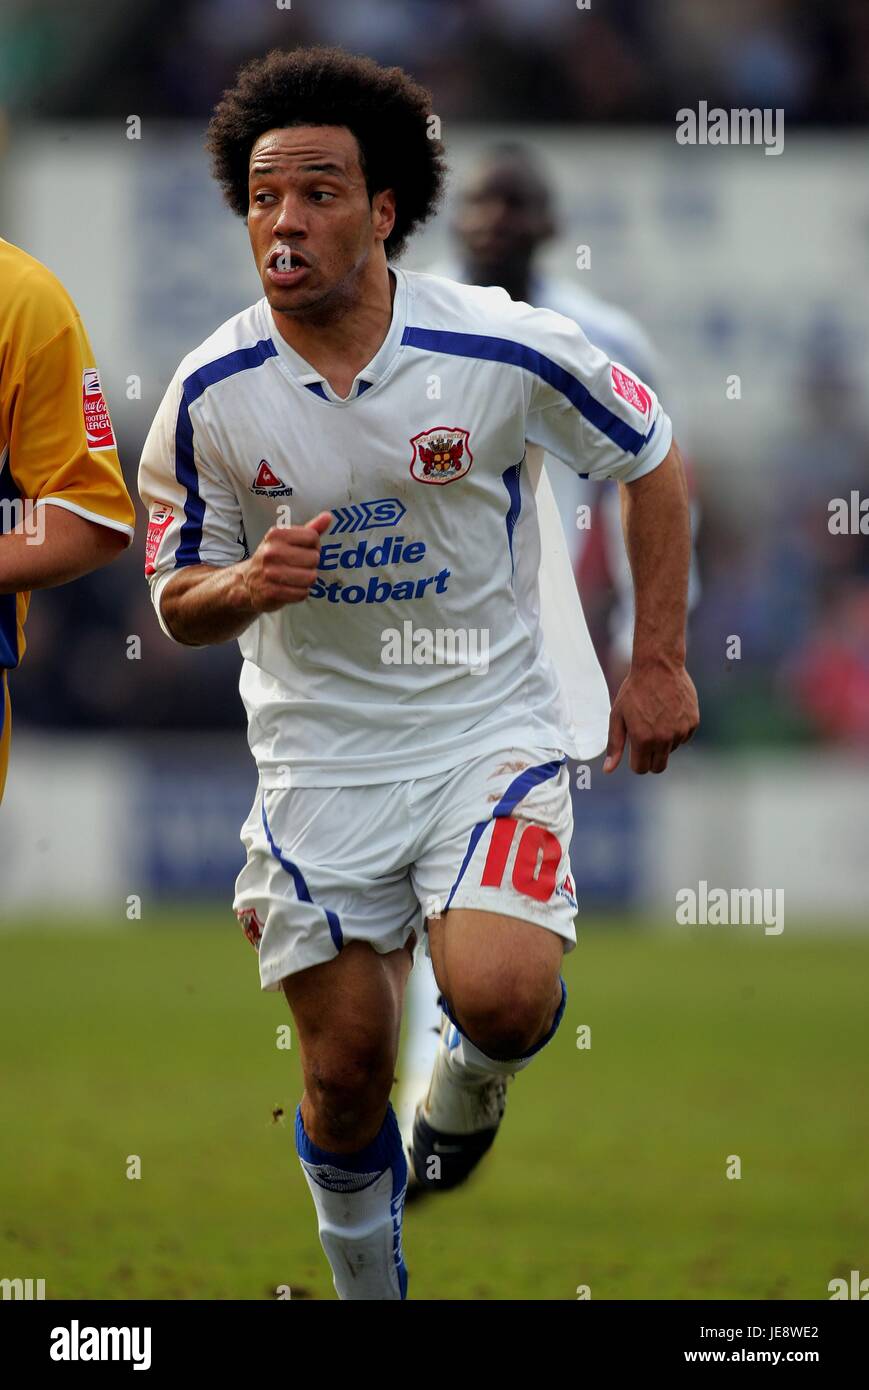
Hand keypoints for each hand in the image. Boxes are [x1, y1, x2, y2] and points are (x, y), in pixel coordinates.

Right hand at [241, 511, 331, 613]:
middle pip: (314, 558)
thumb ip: (310, 529)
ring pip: (310, 577)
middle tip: (298, 566)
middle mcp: (271, 552)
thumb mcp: (288, 540)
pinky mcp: (271, 592)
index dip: (314, 546)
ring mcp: (270, 572)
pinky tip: (289, 588)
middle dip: (311, 565)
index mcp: (276, 534)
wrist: (247, 582)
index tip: (303, 550)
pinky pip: (302, 593)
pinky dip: (300, 593)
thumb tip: (328, 516)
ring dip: (307, 580)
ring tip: (294, 578)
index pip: (313, 537)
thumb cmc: (273, 558)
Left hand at [603, 659, 698, 773]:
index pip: (642, 769)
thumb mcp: (618, 716)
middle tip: (645, 741)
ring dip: (664, 741)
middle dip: (650, 759)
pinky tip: (669, 712)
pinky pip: (684, 737)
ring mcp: (681, 731)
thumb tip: (608, 770)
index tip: (634, 751)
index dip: (636, 762)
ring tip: (656, 717)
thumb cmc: (634, 690)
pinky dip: (677, 731)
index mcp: (643, 739)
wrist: (659, 666)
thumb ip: (615, 745)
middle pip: (659, 766)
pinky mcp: (693, 723)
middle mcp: (664, 739)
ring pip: (671, 750)